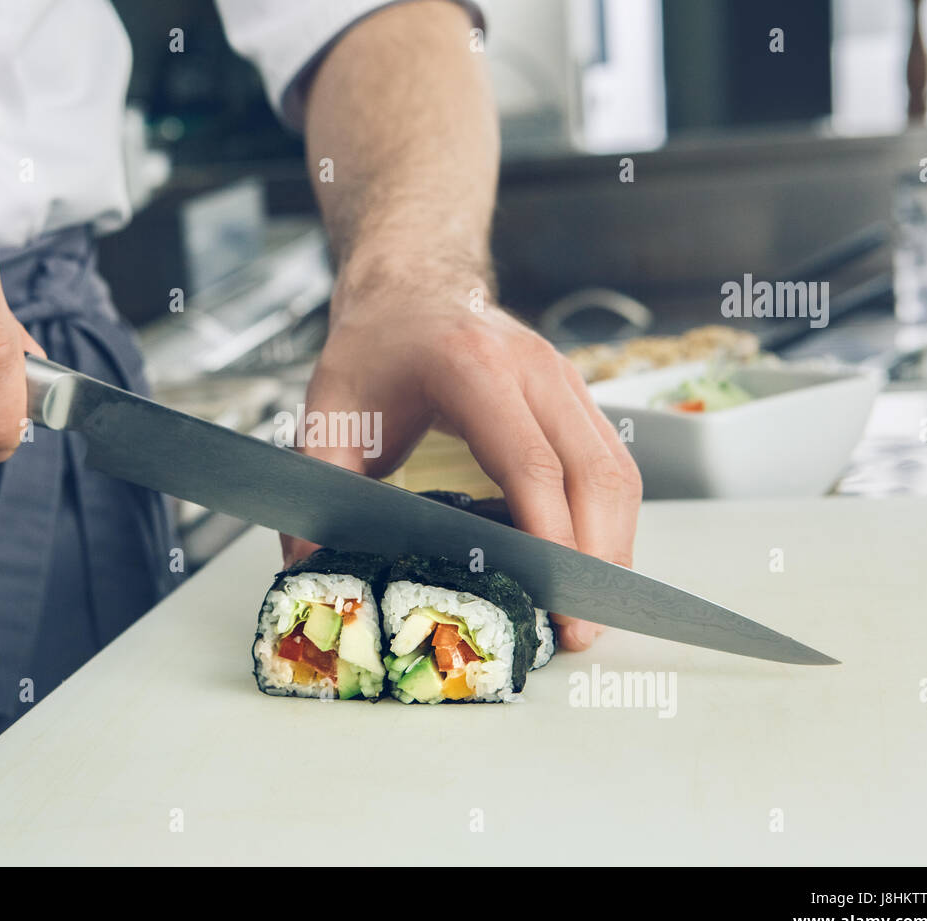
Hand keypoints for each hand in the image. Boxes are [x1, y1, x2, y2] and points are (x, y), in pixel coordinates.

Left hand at [281, 261, 641, 651]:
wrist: (410, 286)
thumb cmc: (372, 348)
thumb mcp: (329, 412)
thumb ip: (320, 486)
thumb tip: (310, 564)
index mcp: (472, 368)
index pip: (531, 466)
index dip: (550, 540)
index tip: (553, 601)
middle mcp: (534, 368)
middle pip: (592, 475)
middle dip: (594, 560)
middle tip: (578, 629)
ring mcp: (565, 378)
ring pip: (616, 472)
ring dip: (613, 545)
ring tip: (589, 609)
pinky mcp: (577, 394)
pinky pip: (611, 463)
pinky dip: (611, 518)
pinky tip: (589, 562)